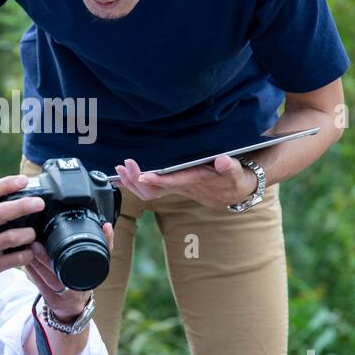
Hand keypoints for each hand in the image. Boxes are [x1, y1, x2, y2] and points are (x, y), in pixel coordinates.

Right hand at [0, 174, 47, 295]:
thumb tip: (8, 197)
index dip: (7, 183)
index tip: (23, 180)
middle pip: (2, 211)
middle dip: (24, 205)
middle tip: (39, 203)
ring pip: (12, 236)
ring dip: (28, 234)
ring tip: (32, 234)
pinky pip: (16, 258)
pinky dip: (27, 254)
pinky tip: (29, 252)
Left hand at [21, 222, 113, 320]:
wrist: (74, 307)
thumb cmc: (83, 280)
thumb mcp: (97, 265)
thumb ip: (104, 245)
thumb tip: (106, 226)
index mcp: (91, 278)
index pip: (82, 265)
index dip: (68, 253)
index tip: (55, 240)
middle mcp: (78, 290)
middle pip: (60, 274)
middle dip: (46, 259)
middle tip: (35, 244)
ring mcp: (64, 297)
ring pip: (48, 280)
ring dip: (36, 264)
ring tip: (27, 250)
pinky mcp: (52, 301)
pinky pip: (40, 286)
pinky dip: (32, 272)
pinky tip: (26, 262)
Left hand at [115, 155, 257, 208]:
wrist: (232, 192)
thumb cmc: (232, 178)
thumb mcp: (234, 171)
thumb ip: (229, 166)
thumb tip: (222, 160)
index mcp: (192, 180)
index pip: (172, 182)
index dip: (156, 180)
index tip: (142, 176)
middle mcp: (180, 187)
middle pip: (152, 191)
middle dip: (136, 180)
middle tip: (124, 166)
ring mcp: (174, 188)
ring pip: (148, 193)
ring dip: (132, 182)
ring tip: (120, 170)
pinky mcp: (172, 186)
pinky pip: (149, 189)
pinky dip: (135, 183)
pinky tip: (124, 175)